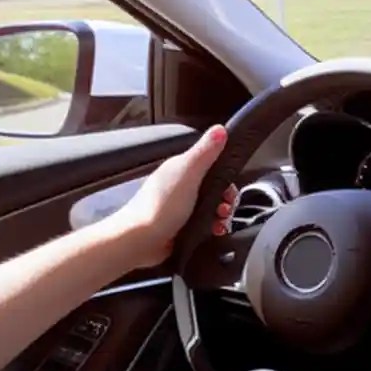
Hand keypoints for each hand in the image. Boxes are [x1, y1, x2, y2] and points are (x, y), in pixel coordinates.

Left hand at [107, 125, 235, 267]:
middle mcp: (181, 187)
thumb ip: (205, 152)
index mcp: (181, 169)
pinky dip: (214, 227)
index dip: (226, 177)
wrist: (140, 241)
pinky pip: (205, 223)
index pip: (213, 166)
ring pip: (212, 207)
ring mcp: (181, 207)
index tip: (229, 188)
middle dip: (226, 199)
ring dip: (222, 215)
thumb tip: (220, 129)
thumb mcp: (188, 173)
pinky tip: (214, 231)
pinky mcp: (182, 226)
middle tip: (224, 208)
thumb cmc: (160, 207)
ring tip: (220, 223)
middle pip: (215, 188)